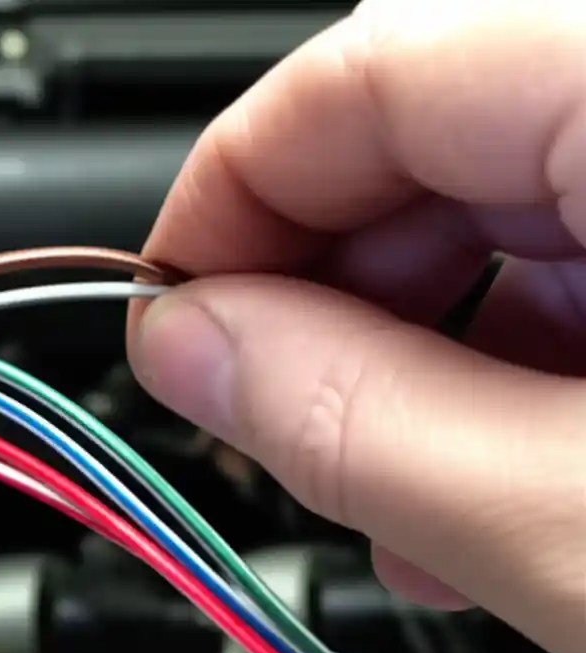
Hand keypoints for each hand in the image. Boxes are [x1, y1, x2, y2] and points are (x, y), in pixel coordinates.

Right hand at [126, 0, 585, 652]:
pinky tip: (506, 484)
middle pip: (433, 138)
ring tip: (399, 502)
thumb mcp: (577, 520)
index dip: (227, 196)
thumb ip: (352, 417)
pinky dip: (526, 367)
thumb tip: (187, 346)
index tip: (168, 315)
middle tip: (270, 421)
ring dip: (420, 353)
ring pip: (515, 207)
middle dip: (322, 296)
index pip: (365, 70)